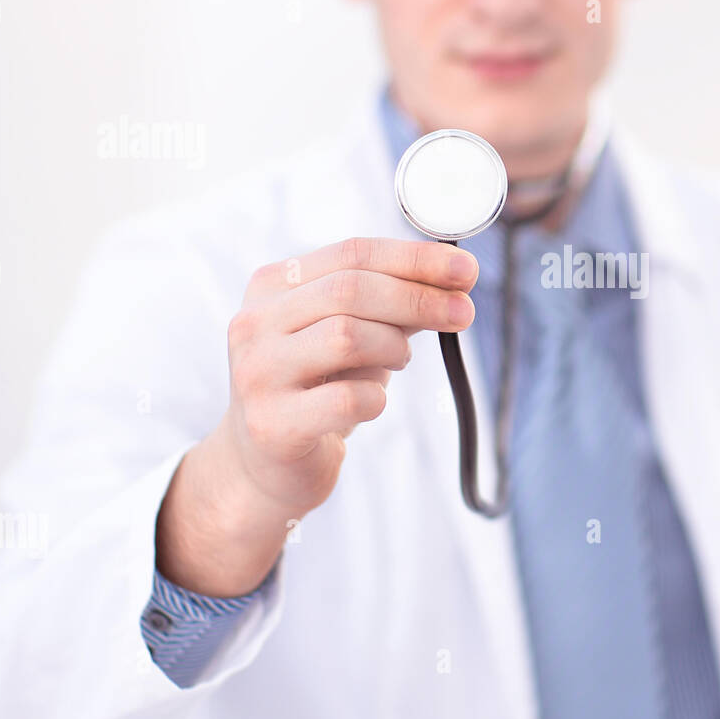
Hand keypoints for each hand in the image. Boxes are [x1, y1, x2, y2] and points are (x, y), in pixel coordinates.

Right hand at [156, 237, 476, 596]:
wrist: (266, 465)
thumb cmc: (318, 388)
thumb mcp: (352, 334)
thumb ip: (393, 305)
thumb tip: (455, 281)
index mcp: (273, 285)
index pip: (352, 253)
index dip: (414, 258)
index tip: (464, 270)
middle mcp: (254, 322)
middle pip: (351, 289)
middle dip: (418, 298)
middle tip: (464, 312)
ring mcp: (257, 373)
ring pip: (347, 335)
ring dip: (394, 347)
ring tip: (400, 360)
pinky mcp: (272, 424)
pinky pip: (348, 398)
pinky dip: (378, 398)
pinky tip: (374, 403)